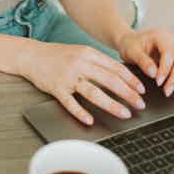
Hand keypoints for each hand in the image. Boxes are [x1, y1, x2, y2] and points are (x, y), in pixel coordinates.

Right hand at [21, 41, 147, 125]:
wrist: (32, 55)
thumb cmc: (58, 56)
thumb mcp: (80, 53)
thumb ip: (97, 62)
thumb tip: (120, 76)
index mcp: (88, 53)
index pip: (115, 67)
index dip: (131, 79)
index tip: (142, 89)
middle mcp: (80, 63)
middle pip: (109, 79)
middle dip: (128, 93)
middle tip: (140, 104)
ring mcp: (68, 76)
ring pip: (93, 92)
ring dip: (111, 104)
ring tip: (124, 113)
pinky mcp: (56, 88)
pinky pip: (70, 102)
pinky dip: (80, 112)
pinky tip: (89, 120)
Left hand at [116, 28, 173, 95]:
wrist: (131, 42)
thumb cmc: (131, 45)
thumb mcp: (132, 52)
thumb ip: (143, 61)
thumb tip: (154, 73)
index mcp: (160, 36)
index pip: (168, 53)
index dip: (165, 69)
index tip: (159, 82)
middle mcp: (172, 39)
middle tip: (167, 91)